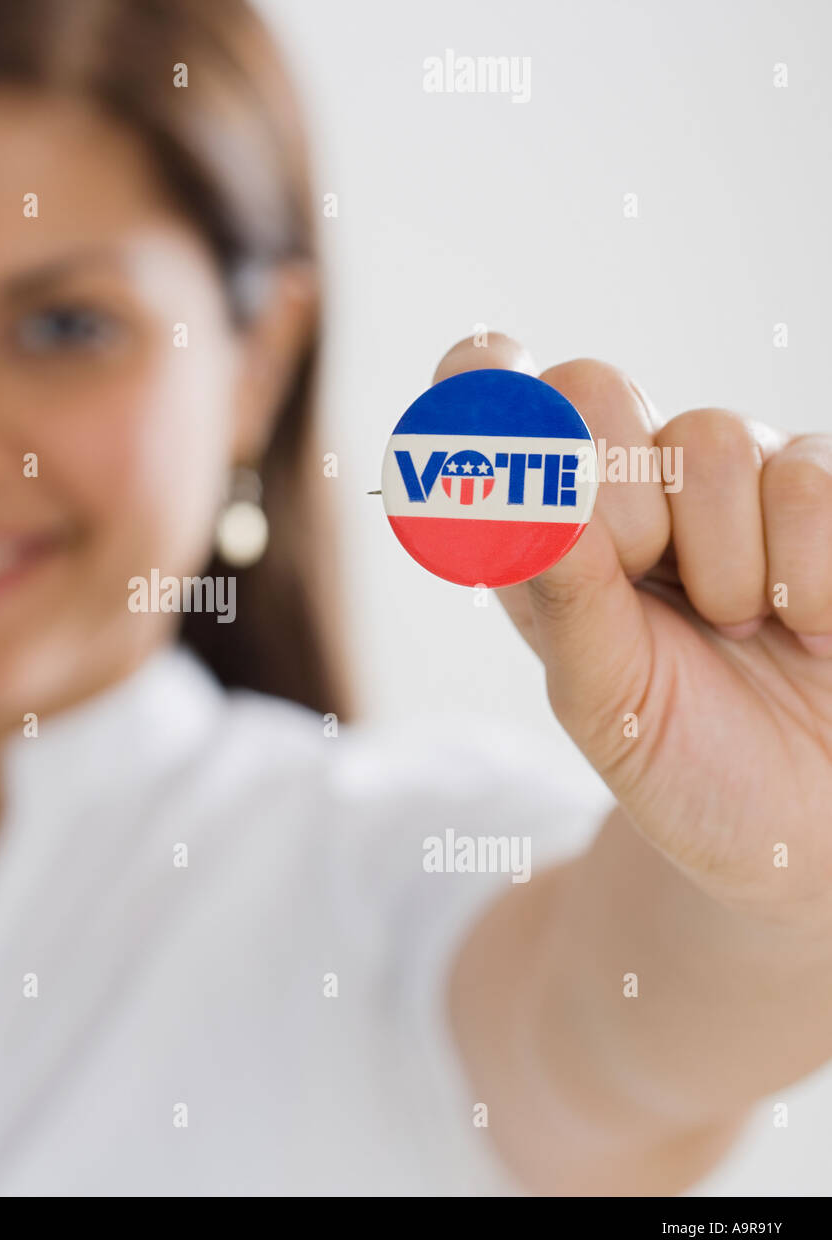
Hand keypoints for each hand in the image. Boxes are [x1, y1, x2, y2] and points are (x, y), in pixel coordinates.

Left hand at [434, 334, 831, 932]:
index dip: (481, 378)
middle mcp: (626, 493)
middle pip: (592, 385)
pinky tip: (807, 627)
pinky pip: (805, 475)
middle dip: (615, 496)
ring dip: (719, 560)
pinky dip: (803, 570)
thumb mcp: (603, 700)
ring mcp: (728, 485)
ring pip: (708, 437)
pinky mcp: (820, 495)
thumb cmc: (682, 764)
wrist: (802, 822)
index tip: (488, 377)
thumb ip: (563, 602)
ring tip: (736, 631)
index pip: (493, 412)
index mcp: (543, 537)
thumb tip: (532, 493)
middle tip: (647, 583)